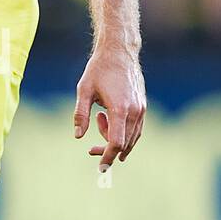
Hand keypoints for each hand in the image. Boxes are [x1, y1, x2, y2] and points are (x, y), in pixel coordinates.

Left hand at [74, 45, 145, 171]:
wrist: (119, 51)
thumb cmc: (99, 69)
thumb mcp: (84, 90)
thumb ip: (80, 114)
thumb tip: (78, 136)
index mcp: (120, 108)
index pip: (116, 142)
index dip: (108, 157)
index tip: (100, 167)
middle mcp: (135, 111)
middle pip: (124, 143)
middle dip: (108, 150)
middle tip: (90, 148)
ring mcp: (141, 108)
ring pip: (132, 138)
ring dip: (116, 140)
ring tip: (99, 121)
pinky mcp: (143, 106)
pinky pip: (137, 129)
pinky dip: (125, 135)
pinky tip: (110, 128)